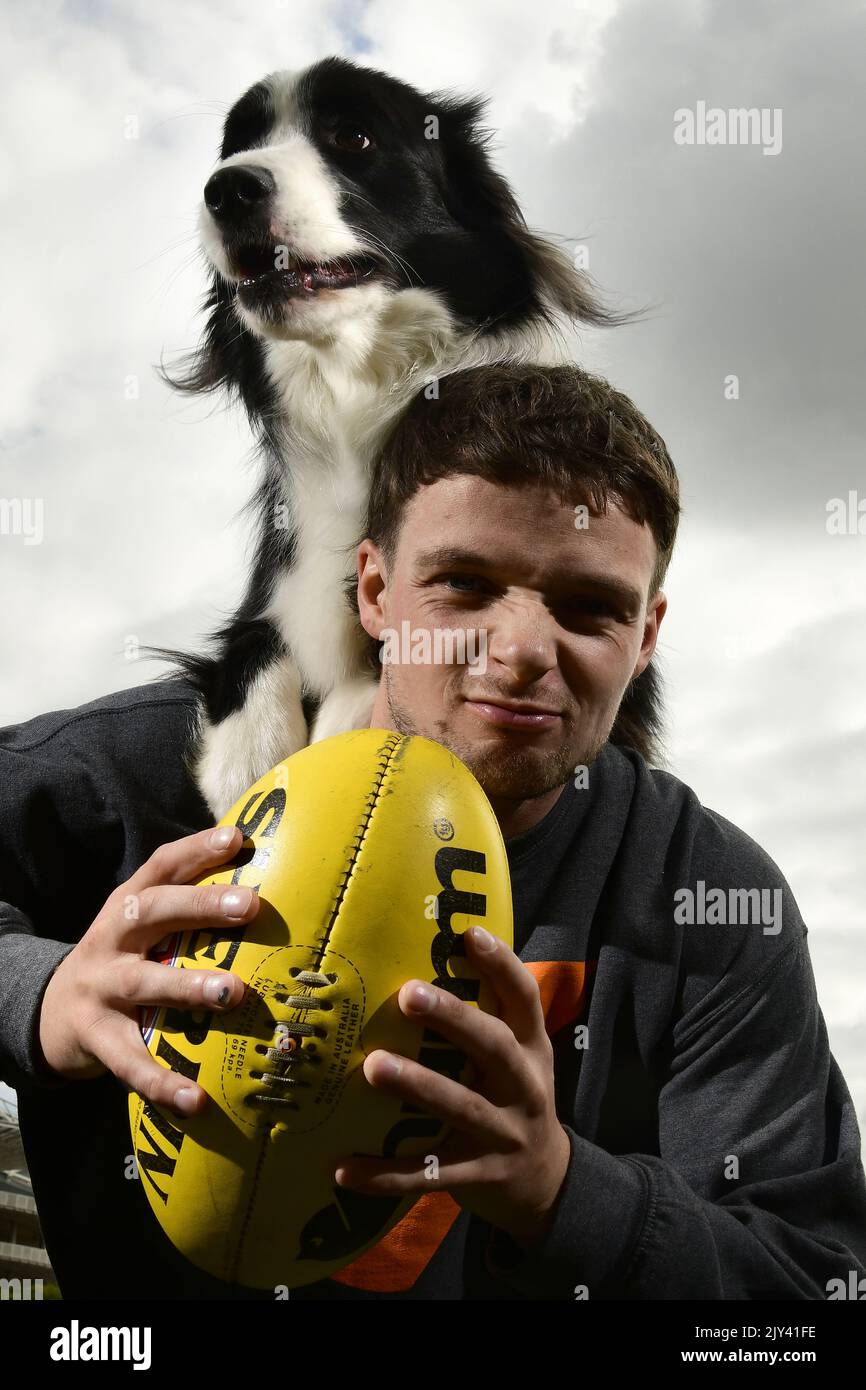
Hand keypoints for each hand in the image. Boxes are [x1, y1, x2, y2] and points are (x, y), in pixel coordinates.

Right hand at [38, 824, 257, 1116]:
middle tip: (251, 906)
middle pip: (154, 912)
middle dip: (202, 906)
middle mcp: (112, 939)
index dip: (198, 849)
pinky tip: (196, 1099)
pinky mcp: (96, 1038)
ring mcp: (101, 988)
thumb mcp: (143, 928)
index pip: (162, 867)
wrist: (50, 1013)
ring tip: (233, 993)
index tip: (239, 838)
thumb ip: (189, 910)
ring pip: (145, 983)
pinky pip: (131, 1062)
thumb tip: (267, 890)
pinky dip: (162, 1082)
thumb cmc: (123, 961)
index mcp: (128, 905)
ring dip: (189, 987)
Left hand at [334, 925, 570, 1249]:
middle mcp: (525, 1086)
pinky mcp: (480, 1175)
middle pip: (493, 1046)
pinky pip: (430, 1175)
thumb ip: (486, 1019)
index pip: (524, 998)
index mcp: (531, 1048)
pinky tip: (344, 1168)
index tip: (469, 935)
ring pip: (461, 1107)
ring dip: (417, 1086)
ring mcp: (505, 1133)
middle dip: (453, 1019)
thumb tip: (420, 965)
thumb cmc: (513, 1099)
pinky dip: (386, 1174)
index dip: (502, 964)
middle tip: (408, 994)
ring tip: (372, 1066)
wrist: (545, 1182)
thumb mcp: (518, 1058)